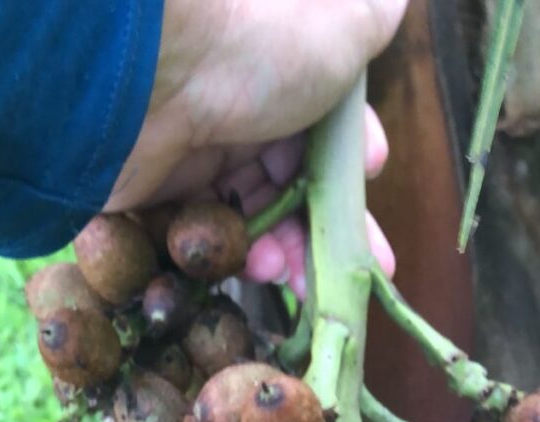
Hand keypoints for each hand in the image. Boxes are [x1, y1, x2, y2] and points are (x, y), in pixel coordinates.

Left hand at [104, 0, 406, 292]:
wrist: (146, 69)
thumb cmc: (254, 38)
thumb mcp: (342, 21)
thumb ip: (370, 20)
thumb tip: (393, 6)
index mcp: (280, 64)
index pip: (325, 123)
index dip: (351, 157)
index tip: (369, 174)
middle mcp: (239, 105)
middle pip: (292, 181)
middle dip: (326, 228)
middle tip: (355, 271)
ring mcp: (197, 149)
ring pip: (253, 216)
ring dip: (286, 252)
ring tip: (298, 277)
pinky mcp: (160, 194)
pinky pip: (208, 238)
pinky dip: (236, 261)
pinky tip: (256, 271)